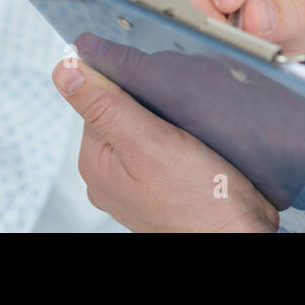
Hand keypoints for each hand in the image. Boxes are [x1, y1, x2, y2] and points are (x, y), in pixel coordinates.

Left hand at [53, 56, 278, 231]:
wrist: (240, 234)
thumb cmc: (200, 199)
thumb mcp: (147, 142)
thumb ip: (105, 106)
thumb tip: (64, 70)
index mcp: (95, 163)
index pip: (99, 99)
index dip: (130, 85)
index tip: (158, 91)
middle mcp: (110, 176)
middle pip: (123, 112)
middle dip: (153, 103)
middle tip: (180, 113)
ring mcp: (137, 184)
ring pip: (148, 128)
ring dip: (170, 119)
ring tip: (193, 128)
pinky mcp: (165, 186)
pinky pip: (167, 147)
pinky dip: (182, 137)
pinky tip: (199, 143)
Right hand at [144, 0, 304, 57]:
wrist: (263, 73)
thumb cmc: (276, 34)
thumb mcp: (296, 23)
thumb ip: (289, 14)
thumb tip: (256, 13)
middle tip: (218, 29)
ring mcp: (162, 1)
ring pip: (149, 0)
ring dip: (178, 26)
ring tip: (207, 53)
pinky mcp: (146, 32)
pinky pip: (139, 32)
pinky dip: (160, 48)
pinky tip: (183, 70)